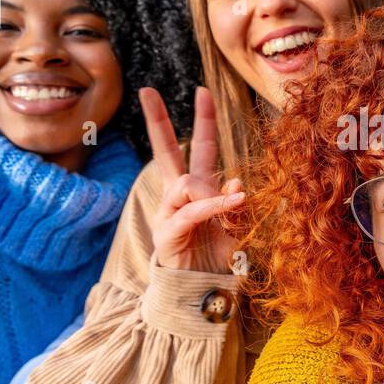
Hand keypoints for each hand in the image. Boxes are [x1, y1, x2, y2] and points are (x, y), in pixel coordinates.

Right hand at [140, 86, 244, 272]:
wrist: (200, 292)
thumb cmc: (215, 259)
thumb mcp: (235, 227)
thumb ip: (235, 204)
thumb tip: (237, 179)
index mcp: (197, 190)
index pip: (199, 148)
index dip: (203, 120)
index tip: (202, 91)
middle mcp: (179, 196)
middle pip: (165, 151)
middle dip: (157, 120)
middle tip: (146, 91)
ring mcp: (169, 212)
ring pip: (186, 181)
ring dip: (211, 190)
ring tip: (230, 205)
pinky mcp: (168, 231)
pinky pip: (193, 210)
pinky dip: (215, 204)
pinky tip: (235, 198)